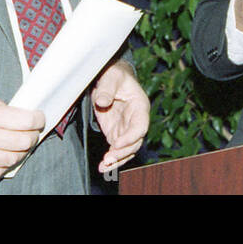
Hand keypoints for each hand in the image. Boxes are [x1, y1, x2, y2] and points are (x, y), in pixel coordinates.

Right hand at [0, 87, 45, 181]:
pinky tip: (2, 156)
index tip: (39, 118)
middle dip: (33, 136)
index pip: (27, 121)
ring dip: (20, 152)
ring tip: (18, 144)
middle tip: (31, 132)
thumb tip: (17, 114)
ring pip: (13, 160)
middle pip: (24, 142)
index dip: (38, 119)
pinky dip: (4, 166)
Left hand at [93, 59, 148, 174]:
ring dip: (118, 160)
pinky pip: (117, 150)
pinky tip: (104, 167)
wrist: (110, 78)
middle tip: (108, 159)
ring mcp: (126, 129)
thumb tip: (102, 101)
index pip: (141, 126)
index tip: (116, 143)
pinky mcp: (116, 133)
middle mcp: (136, 120)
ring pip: (128, 150)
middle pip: (135, 142)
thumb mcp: (111, 77)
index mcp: (140, 106)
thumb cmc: (115, 76)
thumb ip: (106, 89)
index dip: (130, 136)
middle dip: (123, 152)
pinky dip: (112, 160)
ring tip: (105, 166)